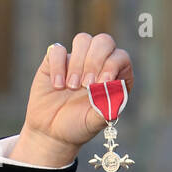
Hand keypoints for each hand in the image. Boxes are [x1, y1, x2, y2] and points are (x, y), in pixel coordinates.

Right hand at [13, 32, 135, 163]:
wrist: (51, 131)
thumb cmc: (78, 126)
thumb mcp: (94, 122)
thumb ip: (106, 110)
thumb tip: (115, 92)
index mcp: (114, 77)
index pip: (120, 57)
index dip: (112, 65)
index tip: (102, 83)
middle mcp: (98, 64)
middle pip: (104, 41)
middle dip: (95, 60)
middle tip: (86, 84)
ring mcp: (77, 59)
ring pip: (83, 40)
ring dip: (78, 63)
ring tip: (72, 87)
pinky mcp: (55, 61)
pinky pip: (57, 50)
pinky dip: (58, 66)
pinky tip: (58, 86)